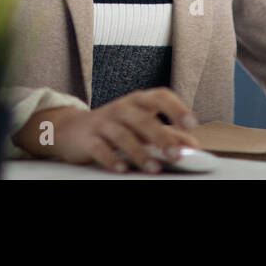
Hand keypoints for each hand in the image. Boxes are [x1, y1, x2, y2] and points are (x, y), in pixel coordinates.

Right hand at [55, 88, 202, 173]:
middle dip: (161, 137)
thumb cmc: (115, 126)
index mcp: (139, 101)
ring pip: (122, 135)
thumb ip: (168, 134)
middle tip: (176, 155)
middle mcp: (122, 108)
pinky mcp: (88, 139)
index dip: (177, 108)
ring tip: (154, 168)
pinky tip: (122, 169)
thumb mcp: (142, 126)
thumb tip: (194, 147)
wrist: (71, 129)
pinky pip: (100, 148)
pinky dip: (111, 159)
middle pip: (143, 119)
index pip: (160, 96)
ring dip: (139, 152)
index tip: (192, 124)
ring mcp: (104, 122)